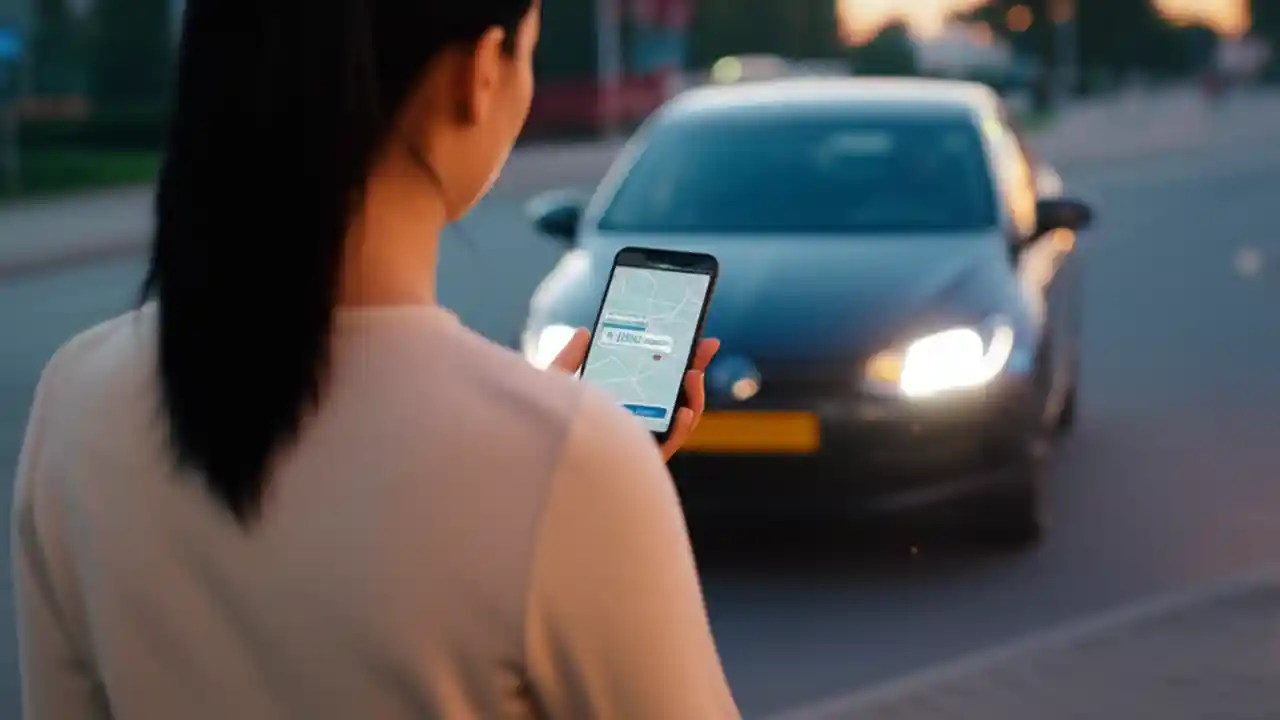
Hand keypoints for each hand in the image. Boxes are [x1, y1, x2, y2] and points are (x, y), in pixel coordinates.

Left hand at [550, 329, 721, 460]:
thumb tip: (585, 332)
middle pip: (674, 397)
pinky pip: (668, 447)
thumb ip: (568, 359)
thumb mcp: (554, 386)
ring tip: (693, 374)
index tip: (692, 338)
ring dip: (694, 397)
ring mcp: (638, 445)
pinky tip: (683, 411)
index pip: (655, 380)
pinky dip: (680, 429)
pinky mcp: (638, 466)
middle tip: (707, 346)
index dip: (675, 360)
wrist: (531, 461)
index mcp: (618, 405)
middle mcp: (633, 426)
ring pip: (679, 421)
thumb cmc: (540, 428)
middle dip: (695, 370)